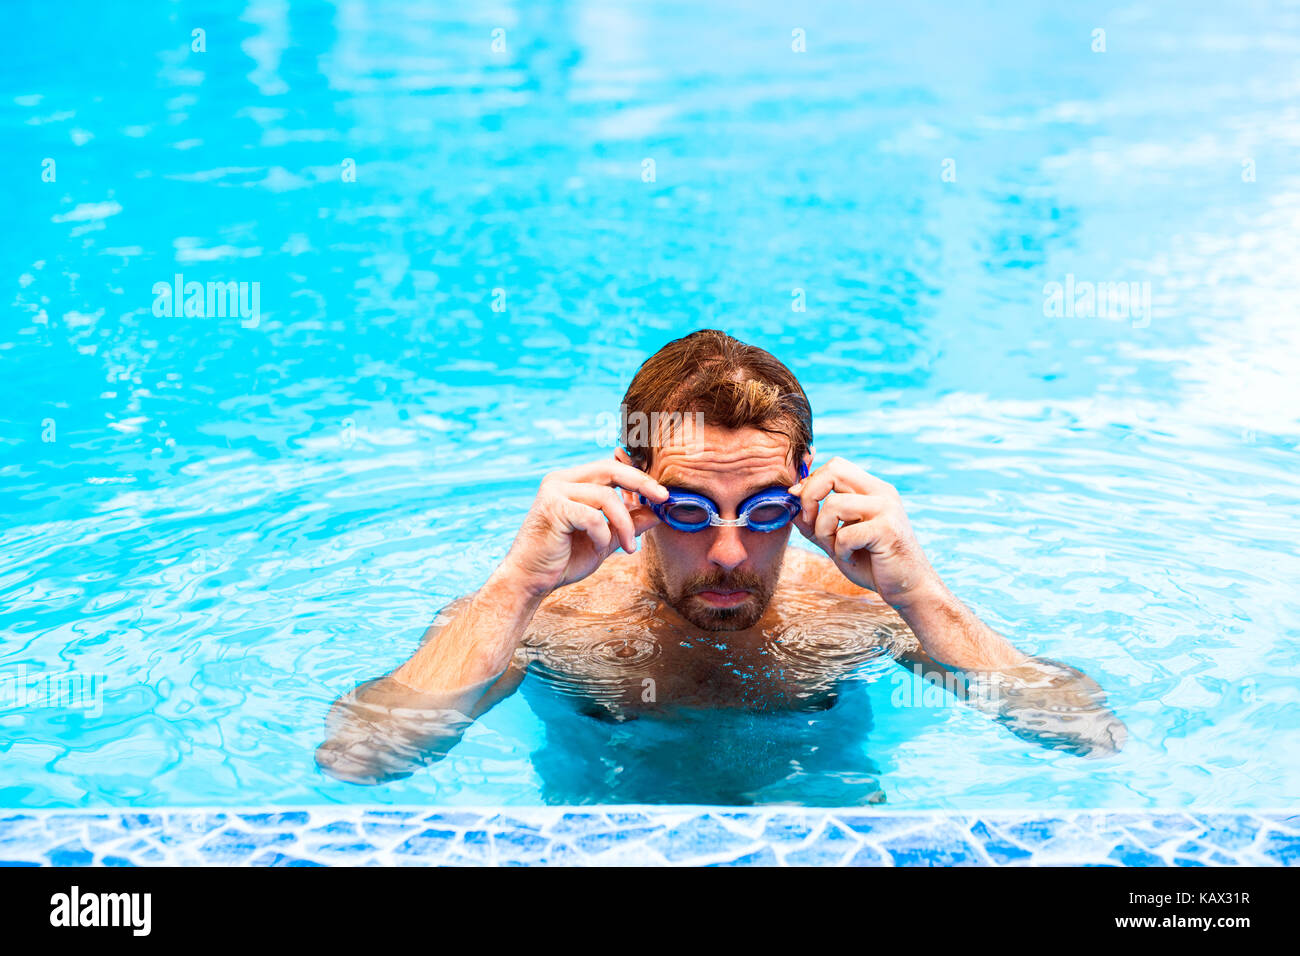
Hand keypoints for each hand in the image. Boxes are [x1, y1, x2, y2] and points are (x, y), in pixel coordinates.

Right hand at [498, 460, 666, 597]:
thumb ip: (628, 523)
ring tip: (629, 547)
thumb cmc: (564, 560)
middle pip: (611, 470)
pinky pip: (592, 516)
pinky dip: (602, 534)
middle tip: (664, 498)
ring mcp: (554, 491)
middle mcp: (561, 480)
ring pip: (605, 496)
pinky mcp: (551, 507)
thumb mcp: (605, 540)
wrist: (530, 581)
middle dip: (641, 484)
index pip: (611, 469)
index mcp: (572, 482)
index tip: (663, 493)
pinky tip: (599, 547)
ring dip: (624, 523)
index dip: (639, 477)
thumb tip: (658, 512)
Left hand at [790, 456, 940, 609]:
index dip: (811, 482)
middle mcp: (882, 493)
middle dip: (810, 495)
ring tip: (836, 548)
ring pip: (834, 505)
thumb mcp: (836, 539)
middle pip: (834, 470)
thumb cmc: (873, 563)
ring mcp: (887, 509)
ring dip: (824, 531)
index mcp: (872, 489)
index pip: (835, 466)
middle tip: (810, 522)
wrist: (909, 588)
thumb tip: (790, 497)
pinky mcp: (887, 530)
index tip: (802, 508)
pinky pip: (845, 534)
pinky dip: (841, 550)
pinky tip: (851, 557)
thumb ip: (815, 520)